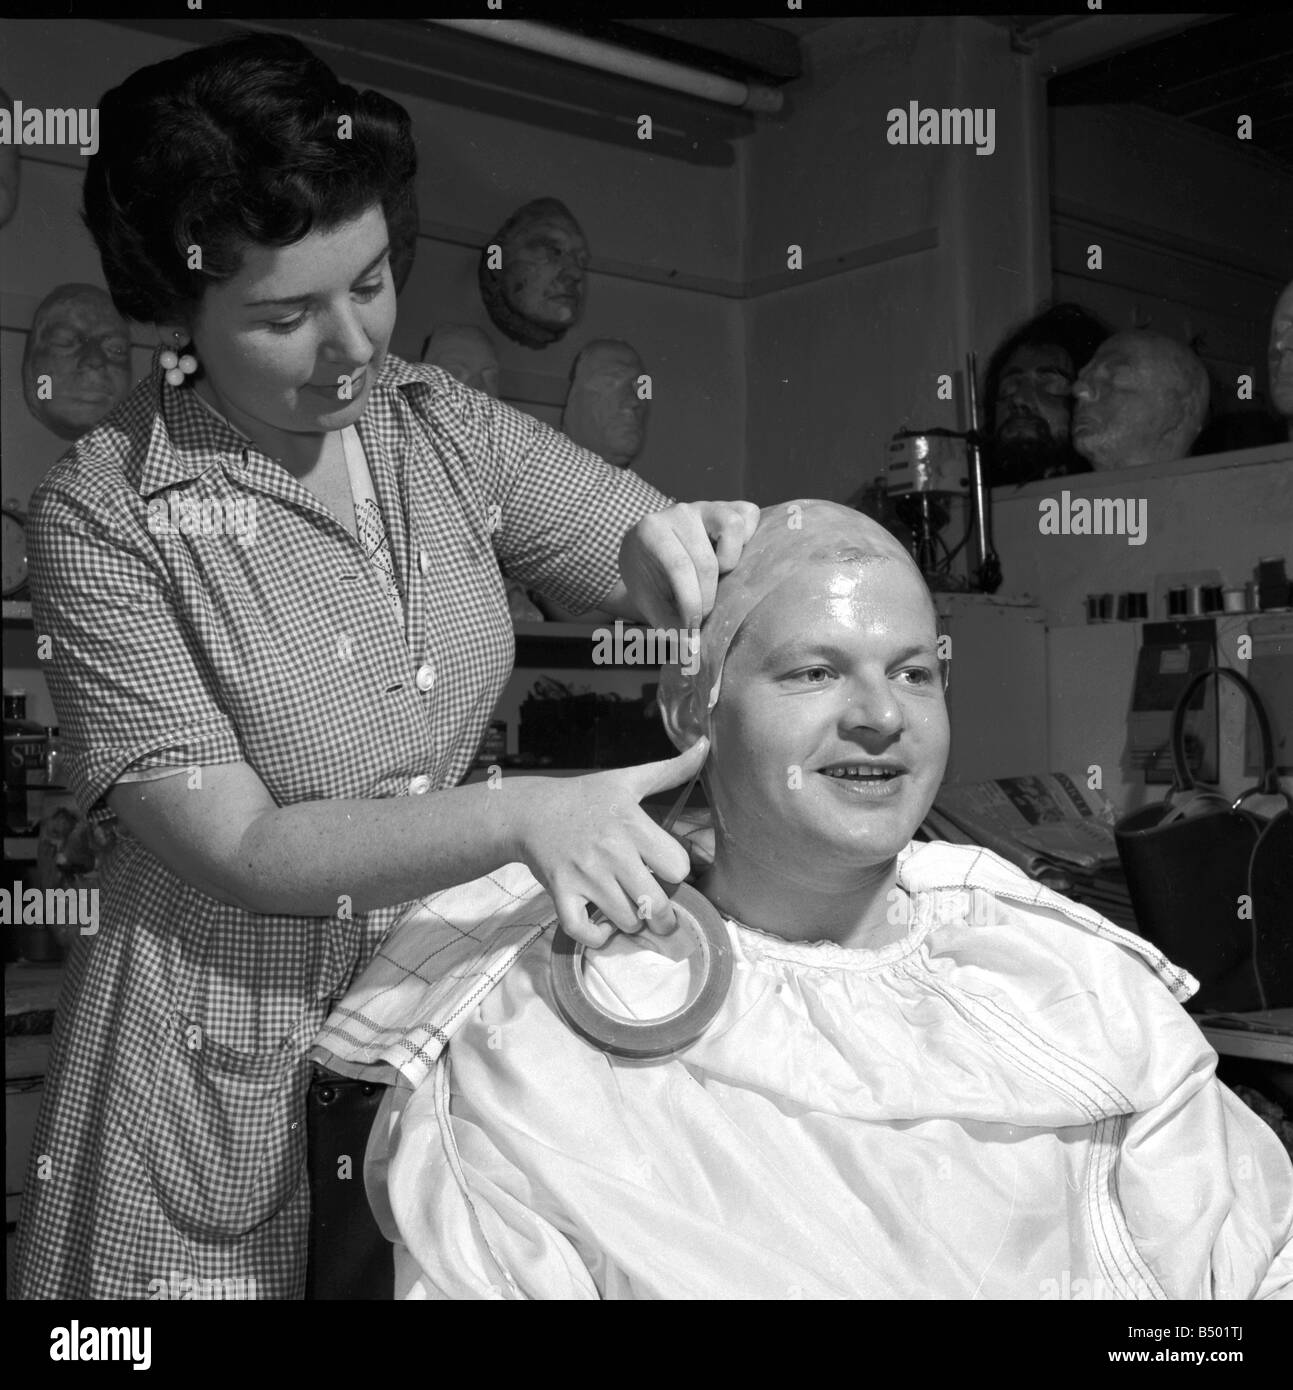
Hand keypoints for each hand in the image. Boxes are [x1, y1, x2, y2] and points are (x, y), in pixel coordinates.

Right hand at [506, 737, 707, 946]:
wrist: (530, 811)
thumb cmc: (585, 796)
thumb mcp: (628, 779)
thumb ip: (670, 769)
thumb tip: (706, 744)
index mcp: (632, 824)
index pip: (678, 867)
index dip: (677, 873)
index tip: (666, 870)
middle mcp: (611, 851)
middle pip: (658, 904)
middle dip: (664, 915)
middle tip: (659, 911)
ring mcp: (585, 875)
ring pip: (628, 921)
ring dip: (633, 923)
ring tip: (630, 911)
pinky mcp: (561, 893)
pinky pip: (584, 931)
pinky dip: (597, 938)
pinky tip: (603, 927)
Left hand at [619, 501, 758, 628]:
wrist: (649, 555)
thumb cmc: (652, 580)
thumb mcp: (649, 603)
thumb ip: (668, 625)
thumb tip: (692, 650)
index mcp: (650, 531)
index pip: (678, 566)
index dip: (691, 601)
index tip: (693, 625)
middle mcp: (678, 512)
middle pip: (706, 558)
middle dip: (708, 595)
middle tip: (704, 615)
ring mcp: (705, 506)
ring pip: (731, 525)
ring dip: (731, 560)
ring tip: (720, 578)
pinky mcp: (727, 505)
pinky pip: (748, 514)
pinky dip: (748, 536)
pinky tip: (734, 557)